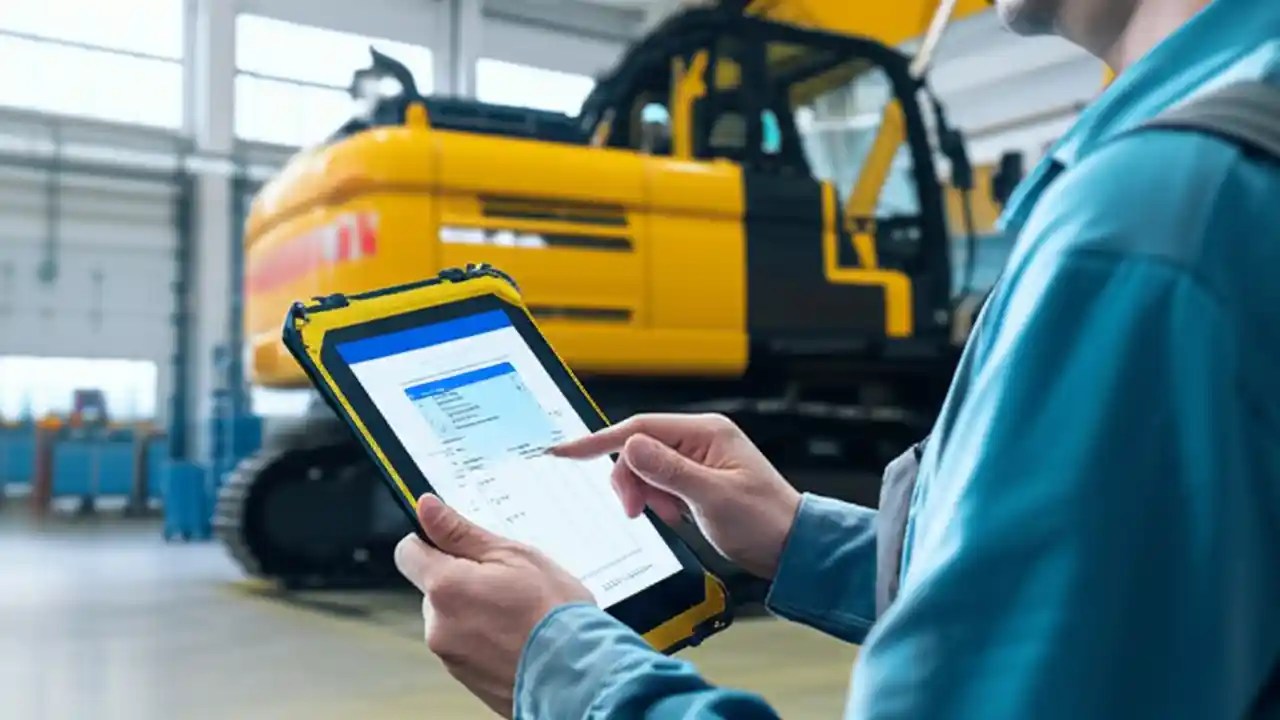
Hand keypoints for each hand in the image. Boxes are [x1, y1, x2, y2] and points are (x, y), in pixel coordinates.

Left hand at [394, 495, 593, 717]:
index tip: (455, 544)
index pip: (408, 553)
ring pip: (451, 618)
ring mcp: (450, 656)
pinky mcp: (465, 678)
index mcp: (446, 587)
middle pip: (433, 588)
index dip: (430, 542)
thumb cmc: (553, 612)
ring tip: (516, 613)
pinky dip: (484, 638)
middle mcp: (438, 625)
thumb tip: (427, 507)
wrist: (578, 674)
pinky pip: (464, 646)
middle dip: (461, 580)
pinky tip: (517, 636)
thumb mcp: (514, 555)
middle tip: (505, 582)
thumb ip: (462, 532)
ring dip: (474, 611)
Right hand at [551, 413, 801, 578]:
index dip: (600, 440)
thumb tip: (630, 446)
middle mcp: (700, 439)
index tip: (567, 452)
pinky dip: (657, 500)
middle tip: (636, 509)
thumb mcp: (713, 497)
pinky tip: (674, 514)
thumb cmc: (765, 520)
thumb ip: (669, 471)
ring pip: (645, 467)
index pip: (640, 427)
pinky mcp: (695, 478)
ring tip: (668, 515)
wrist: (790, 546)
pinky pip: (659, 481)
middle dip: (630, 479)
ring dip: (645, 492)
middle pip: (638, 448)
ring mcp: (697, 458)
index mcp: (706, 432)